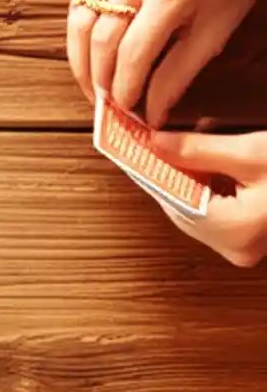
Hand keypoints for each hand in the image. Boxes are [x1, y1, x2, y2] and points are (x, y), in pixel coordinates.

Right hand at [66, 0, 266, 126]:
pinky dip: (81, 31)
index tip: (127, 114)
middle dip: (100, 82)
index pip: (132, 56)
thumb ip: (180, 71)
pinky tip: (90, 50)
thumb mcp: (217, 27)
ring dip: (80, 60)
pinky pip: (82, 0)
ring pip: (80, 22)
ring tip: (91, 85)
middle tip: (106, 107)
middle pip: (101, 42)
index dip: (125, 90)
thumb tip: (153, 110)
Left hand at [147, 129, 266, 266]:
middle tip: (152, 144)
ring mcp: (242, 246)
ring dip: (185, 179)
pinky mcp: (247, 237)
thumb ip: (199, 149)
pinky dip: (204, 189)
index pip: (173, 200)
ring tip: (178, 149)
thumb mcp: (254, 153)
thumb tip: (155, 143)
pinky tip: (203, 165)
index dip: (153, 170)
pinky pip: (212, 212)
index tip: (137, 146)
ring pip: (194, 209)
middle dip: (169, 173)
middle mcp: (235, 248)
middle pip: (181, 207)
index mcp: (234, 232)